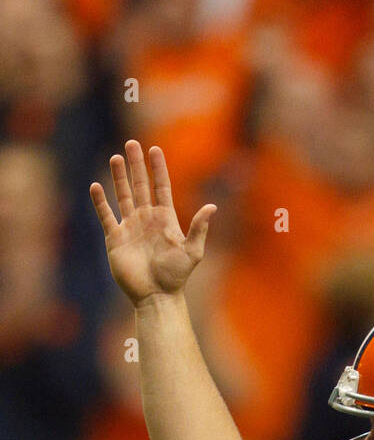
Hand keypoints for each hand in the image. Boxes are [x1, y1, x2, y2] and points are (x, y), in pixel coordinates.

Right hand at [90, 140, 215, 306]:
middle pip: (140, 186)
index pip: (161, 187)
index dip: (158, 169)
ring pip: (123, 196)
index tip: (155, 149)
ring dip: (119, 177)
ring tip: (116, 157)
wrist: (156, 296)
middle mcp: (147, 219)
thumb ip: (199, 228)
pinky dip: (101, 202)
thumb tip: (212, 206)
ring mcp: (130, 227)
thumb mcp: (193, 251)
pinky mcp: (115, 239)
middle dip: (136, 165)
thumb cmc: (176, 276)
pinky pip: (106, 216)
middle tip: (132, 144)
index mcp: (166, 219)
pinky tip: (96, 186)